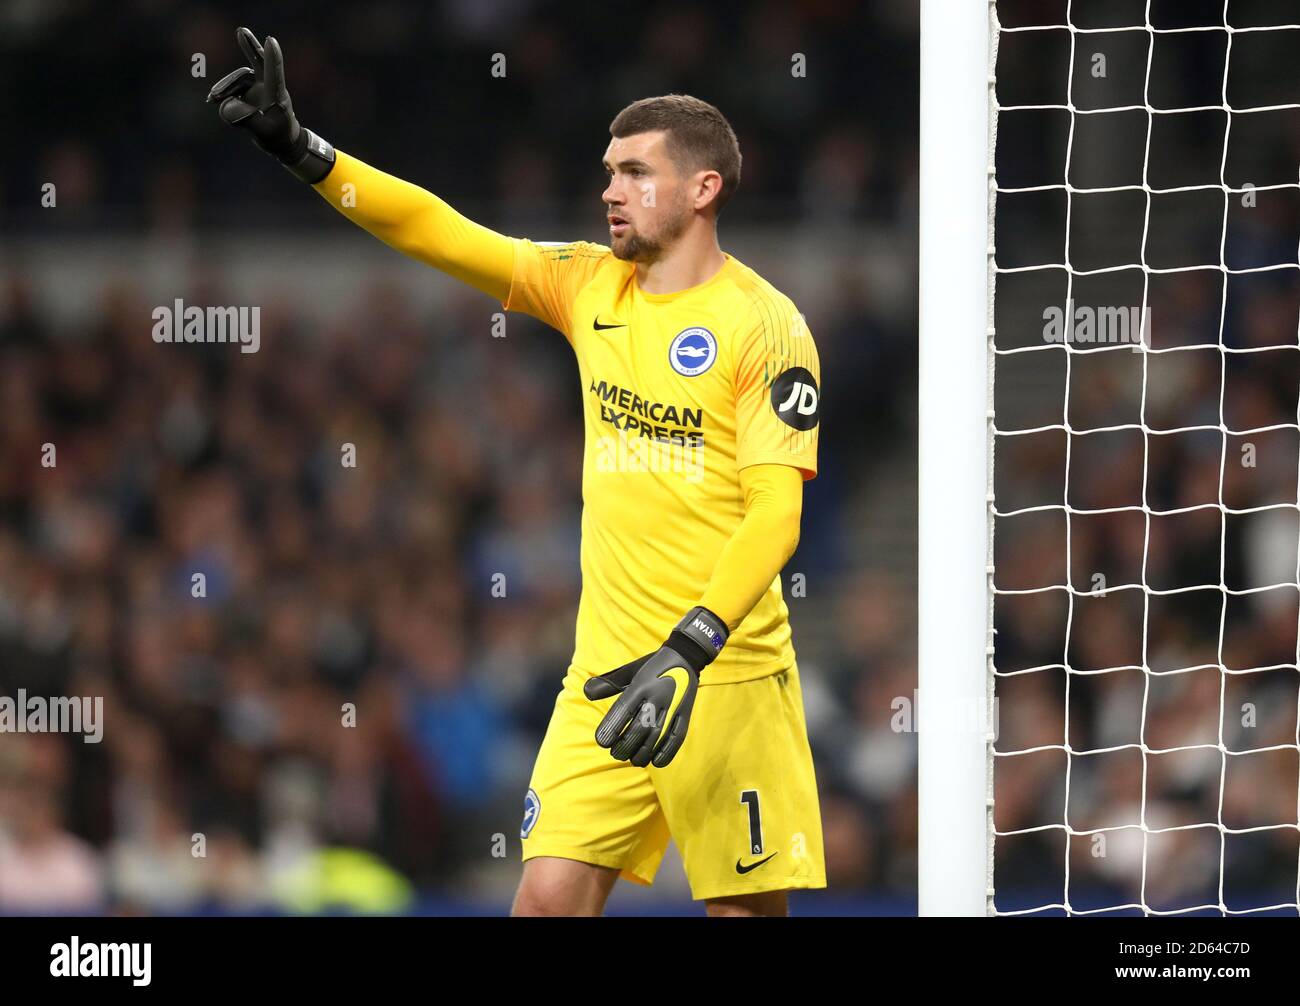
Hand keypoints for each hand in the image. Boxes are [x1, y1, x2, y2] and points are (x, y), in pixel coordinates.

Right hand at [207, 27, 334, 182]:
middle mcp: (269, 87)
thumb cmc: (276, 136)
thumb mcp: (262, 133)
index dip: (272, 58)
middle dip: (249, 46)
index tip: (271, 40)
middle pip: (258, 62)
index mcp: (277, 96)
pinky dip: (222, 91)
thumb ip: (244, 119)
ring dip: (224, 88)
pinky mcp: (249, 90)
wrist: (280, 140)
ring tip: (211, 99)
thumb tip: (225, 104)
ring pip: (237, 80)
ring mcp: (258, 86)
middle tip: (241, 31)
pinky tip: (211, 99)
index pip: (274, 74)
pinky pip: (232, 87)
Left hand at [584, 606, 727, 766]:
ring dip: (642, 752)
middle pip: (639, 728)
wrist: (685, 656)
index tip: (601, 741)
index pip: (623, 710)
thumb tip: (586, 692)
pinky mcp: (685, 714)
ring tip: (632, 759)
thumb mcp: (629, 671)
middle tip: (615, 753)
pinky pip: (676, 738)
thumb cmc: (651, 667)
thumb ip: (608, 683)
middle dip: (625, 746)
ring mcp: (673, 707)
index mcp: (641, 685)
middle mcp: (657, 696)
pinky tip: (655, 762)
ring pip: (656, 737)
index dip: (611, 728)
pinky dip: (666, 753)